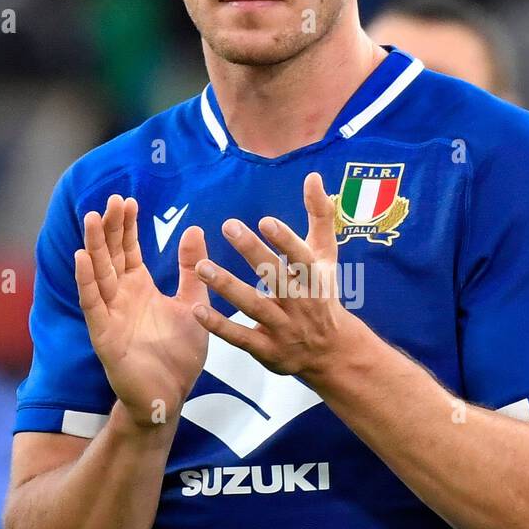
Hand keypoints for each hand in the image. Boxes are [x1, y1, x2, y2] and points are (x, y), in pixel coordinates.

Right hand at [74, 194, 209, 426]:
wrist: (170, 395)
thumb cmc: (179, 354)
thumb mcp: (193, 304)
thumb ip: (192, 270)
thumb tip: (194, 230)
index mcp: (140, 288)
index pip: (128, 250)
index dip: (126, 226)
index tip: (128, 200)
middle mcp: (121, 297)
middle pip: (110, 255)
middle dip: (110, 228)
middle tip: (112, 200)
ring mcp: (110, 314)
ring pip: (98, 274)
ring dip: (93, 247)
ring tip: (91, 218)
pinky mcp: (104, 335)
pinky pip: (93, 304)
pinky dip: (86, 282)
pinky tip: (82, 258)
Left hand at [191, 172, 351, 378]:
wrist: (331, 352)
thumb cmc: (323, 294)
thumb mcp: (325, 257)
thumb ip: (320, 217)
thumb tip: (314, 177)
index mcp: (315, 279)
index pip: (302, 258)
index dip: (286, 241)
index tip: (265, 220)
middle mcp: (300, 303)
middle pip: (276, 276)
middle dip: (254, 252)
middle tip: (229, 225)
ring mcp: (283, 328)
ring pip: (254, 306)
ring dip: (228, 286)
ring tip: (202, 267)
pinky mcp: (267, 350)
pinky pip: (241, 338)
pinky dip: (220, 326)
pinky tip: (197, 309)